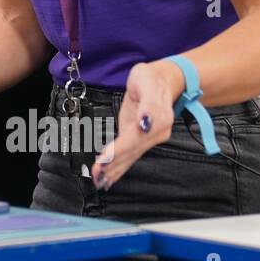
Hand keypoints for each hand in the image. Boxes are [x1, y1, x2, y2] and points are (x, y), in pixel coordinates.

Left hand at [91, 60, 185, 190]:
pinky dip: (120, 169)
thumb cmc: (150, 78)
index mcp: (158, 118)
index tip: (104, 159)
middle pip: (132, 151)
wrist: (163, 81)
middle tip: (96, 174)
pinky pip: (131, 157)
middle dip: (113, 164)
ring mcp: (152, 138)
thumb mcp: (146, 79)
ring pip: (131, 157)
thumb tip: (145, 123)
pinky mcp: (144, 141)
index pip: (135, 138)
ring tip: (99, 181)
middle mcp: (157, 132)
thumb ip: (148, 102)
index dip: (119, 150)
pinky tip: (109, 179)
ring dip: (115, 171)